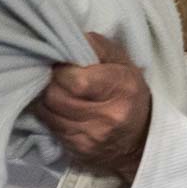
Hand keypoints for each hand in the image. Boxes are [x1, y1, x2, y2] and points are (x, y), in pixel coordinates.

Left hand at [33, 34, 151, 183]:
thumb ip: (98, 46)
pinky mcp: (78, 150)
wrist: (140, 139)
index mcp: (122, 88)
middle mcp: (108, 116)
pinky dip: (49, 115)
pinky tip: (59, 108)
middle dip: (50, 83)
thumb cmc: (129, 93)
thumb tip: (70, 37)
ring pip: (48, 112)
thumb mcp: (123, 63)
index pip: (76, 81)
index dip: (62, 70)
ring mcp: (92, 137)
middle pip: (57, 96)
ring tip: (56, 90)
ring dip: (46, 99)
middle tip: (56, 77)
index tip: (63, 65)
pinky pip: (50, 127)